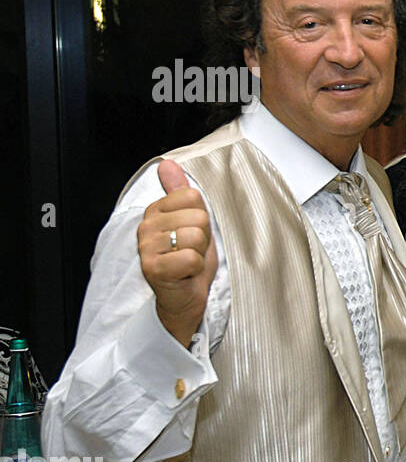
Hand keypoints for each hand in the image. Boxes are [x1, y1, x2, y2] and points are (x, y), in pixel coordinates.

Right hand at [138, 160, 216, 346]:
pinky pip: (191, 259)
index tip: (192, 234)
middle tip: (190, 251)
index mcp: (155, 211)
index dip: (202, 218)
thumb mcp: (189, 222)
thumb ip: (179, 192)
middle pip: (198, 217)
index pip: (193, 197)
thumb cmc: (188, 261)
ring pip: (195, 237)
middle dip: (203, 238)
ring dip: (199, 254)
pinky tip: (184, 274)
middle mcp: (146, 227)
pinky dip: (195, 269)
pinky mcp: (152, 269)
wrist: (182, 298)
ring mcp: (146, 248)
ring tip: (187, 262)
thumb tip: (168, 163)